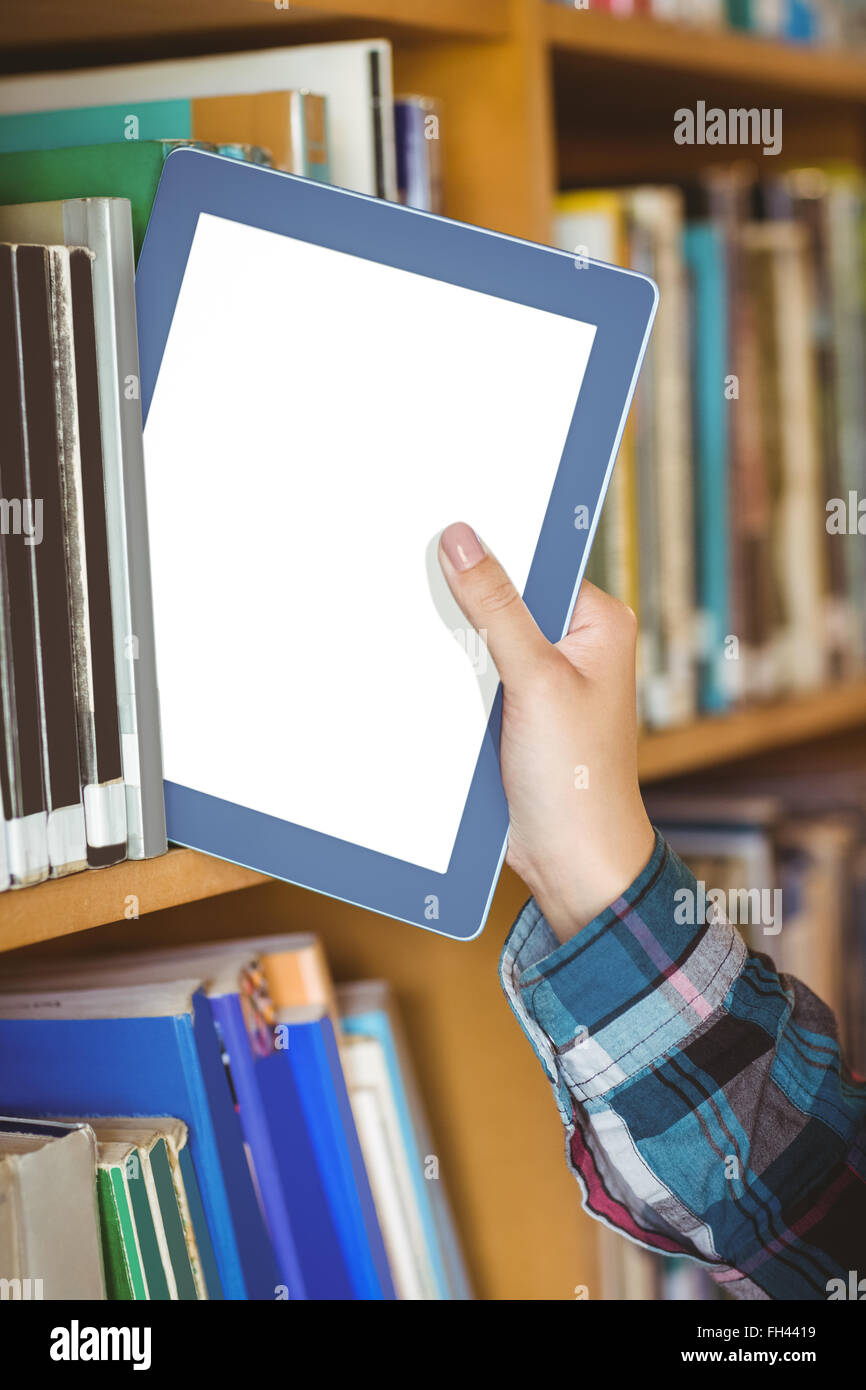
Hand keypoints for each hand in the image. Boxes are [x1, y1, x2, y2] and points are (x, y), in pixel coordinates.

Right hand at [438, 522, 654, 941]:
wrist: (571, 859)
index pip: (536, 561)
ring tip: (416, 629)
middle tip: (414, 578)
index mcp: (600, 622)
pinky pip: (477, 674)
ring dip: (455, 642)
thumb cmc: (577, 777)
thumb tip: (461, 540)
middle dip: (466, 598)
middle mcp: (577, 644)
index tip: (438, 531)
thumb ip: (497, 607)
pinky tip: (426, 672)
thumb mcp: (535, 680)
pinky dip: (454, 676)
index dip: (489, 549)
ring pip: (485, 637)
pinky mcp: (518, 710)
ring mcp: (545, 678)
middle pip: (507, 597)